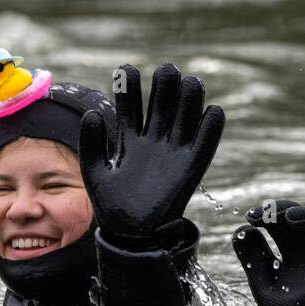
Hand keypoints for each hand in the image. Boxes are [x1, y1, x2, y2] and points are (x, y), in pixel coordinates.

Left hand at [79, 62, 223, 248]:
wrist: (131, 234)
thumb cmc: (111, 205)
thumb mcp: (95, 172)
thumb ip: (92, 143)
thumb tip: (92, 113)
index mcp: (130, 140)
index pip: (131, 106)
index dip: (130, 88)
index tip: (126, 70)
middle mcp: (153, 142)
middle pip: (162, 106)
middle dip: (164, 87)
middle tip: (166, 70)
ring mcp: (173, 153)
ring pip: (184, 118)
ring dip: (189, 99)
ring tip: (189, 82)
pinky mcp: (190, 168)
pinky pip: (204, 144)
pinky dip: (211, 128)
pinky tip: (212, 111)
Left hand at [232, 200, 304, 305]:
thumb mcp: (262, 282)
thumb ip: (252, 258)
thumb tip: (239, 230)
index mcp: (292, 249)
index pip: (281, 222)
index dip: (267, 214)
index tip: (250, 216)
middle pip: (300, 218)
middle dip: (283, 211)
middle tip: (265, 213)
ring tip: (286, 218)